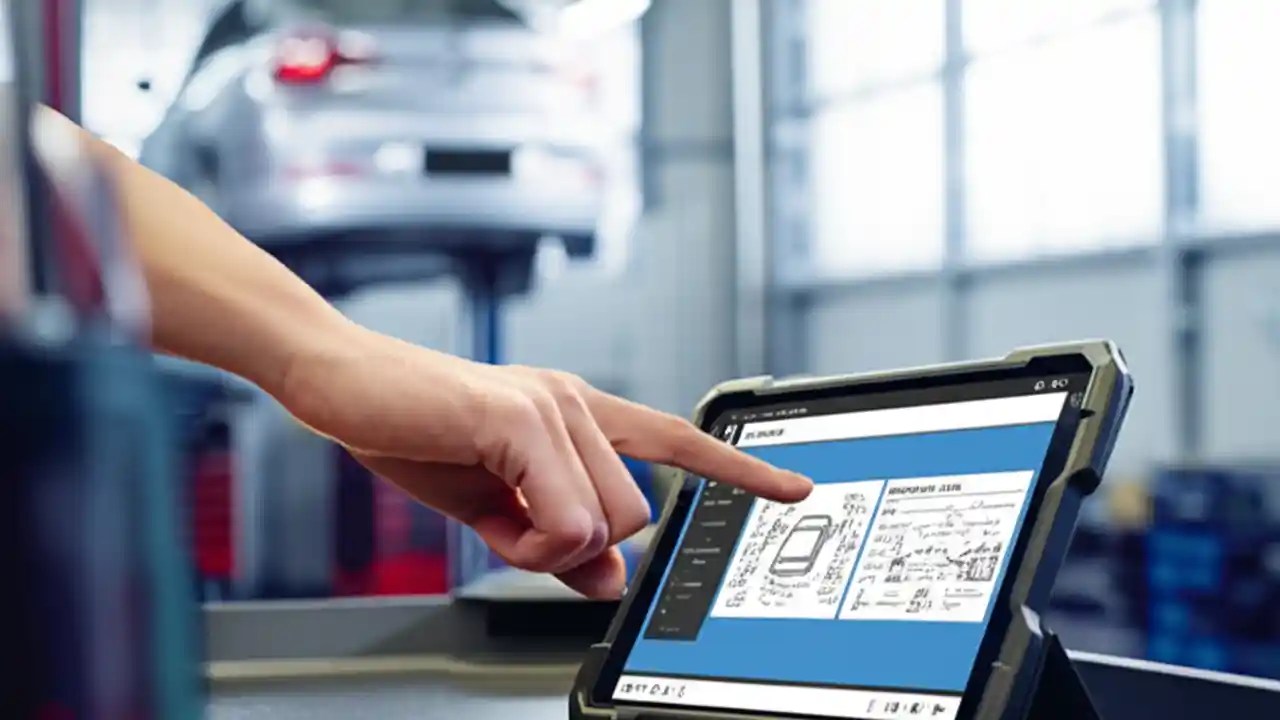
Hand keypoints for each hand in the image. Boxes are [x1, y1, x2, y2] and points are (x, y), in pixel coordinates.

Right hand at [279, 323, 811, 597]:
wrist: (342, 381)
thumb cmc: (414, 431)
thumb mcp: (495, 507)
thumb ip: (556, 543)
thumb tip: (610, 581)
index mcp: (577, 414)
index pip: (674, 441)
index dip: (737, 468)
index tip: (793, 485)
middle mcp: (576, 401)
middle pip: (635, 514)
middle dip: (574, 546)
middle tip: (510, 528)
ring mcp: (552, 404)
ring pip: (605, 521)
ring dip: (545, 544)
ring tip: (490, 510)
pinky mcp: (519, 417)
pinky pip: (566, 516)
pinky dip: (529, 541)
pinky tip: (489, 511)